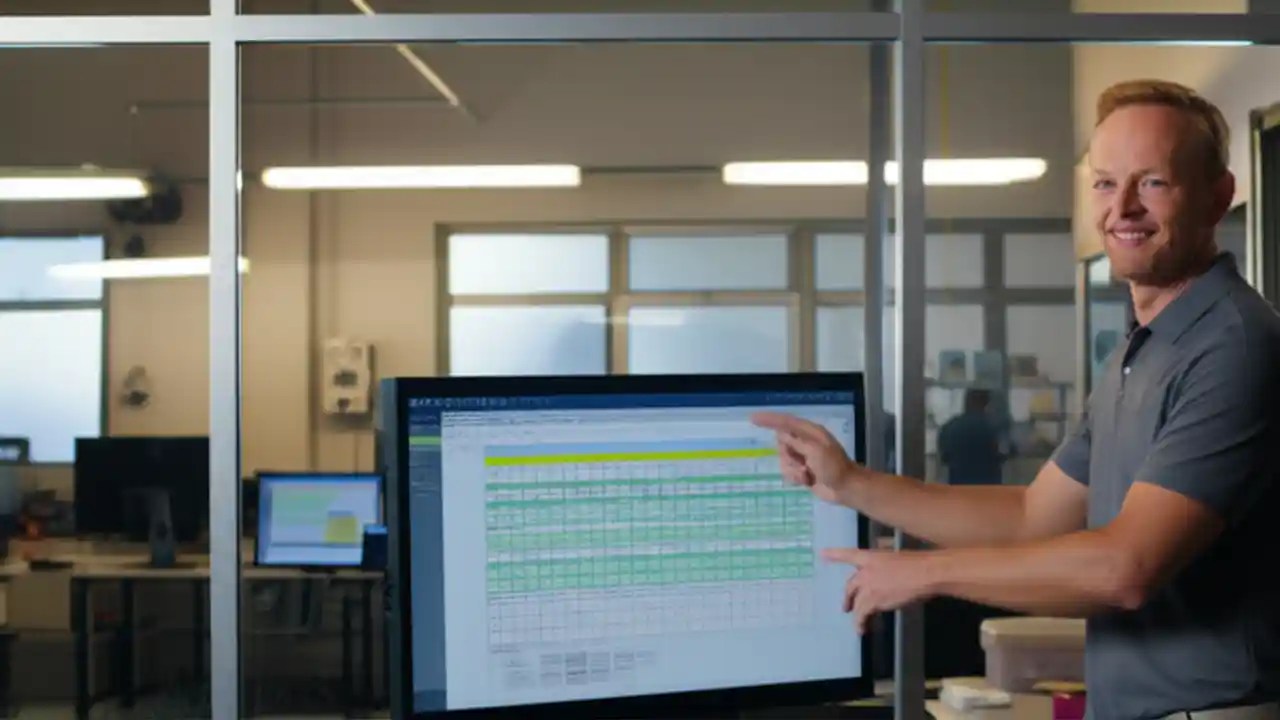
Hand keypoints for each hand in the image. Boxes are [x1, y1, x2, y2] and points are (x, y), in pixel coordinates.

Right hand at [750, 411, 864, 505]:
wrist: (845, 488)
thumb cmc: (834, 467)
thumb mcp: (816, 451)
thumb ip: (796, 442)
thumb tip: (780, 434)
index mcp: (810, 432)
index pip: (786, 422)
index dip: (769, 420)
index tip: (753, 419)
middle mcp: (805, 442)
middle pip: (782, 442)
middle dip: (787, 454)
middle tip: (802, 462)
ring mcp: (803, 456)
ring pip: (783, 459)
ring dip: (792, 469)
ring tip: (807, 474)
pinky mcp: (802, 470)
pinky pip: (787, 471)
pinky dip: (795, 477)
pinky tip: (807, 481)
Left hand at [821, 548, 936, 634]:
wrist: (924, 574)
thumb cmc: (919, 565)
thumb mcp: (899, 561)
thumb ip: (888, 570)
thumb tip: (891, 581)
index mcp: (871, 557)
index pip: (849, 554)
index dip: (835, 554)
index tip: (822, 554)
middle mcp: (865, 571)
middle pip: (850, 585)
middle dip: (848, 597)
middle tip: (846, 607)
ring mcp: (867, 586)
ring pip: (856, 603)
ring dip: (856, 614)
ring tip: (858, 624)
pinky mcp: (872, 601)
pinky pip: (862, 615)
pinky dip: (861, 623)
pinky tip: (862, 629)